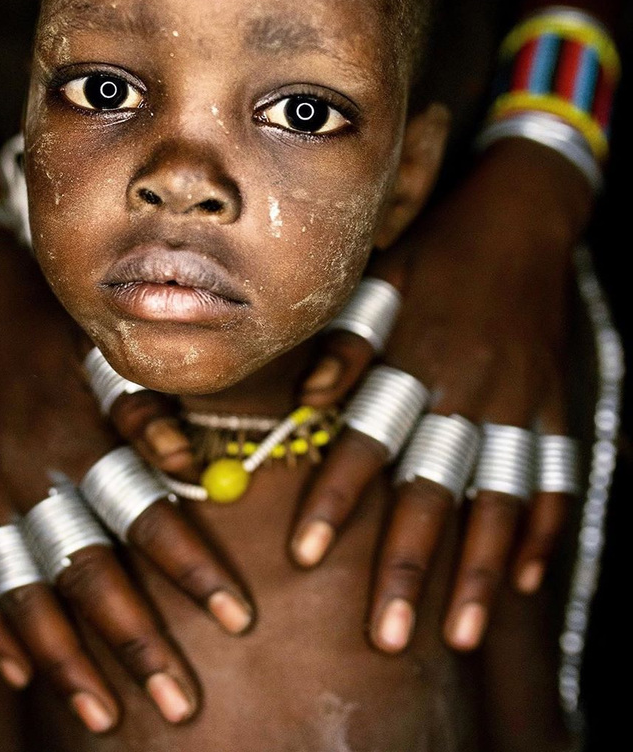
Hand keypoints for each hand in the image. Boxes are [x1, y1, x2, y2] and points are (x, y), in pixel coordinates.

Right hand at [0, 221, 251, 730]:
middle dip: (136, 641)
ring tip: (106, 717)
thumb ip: (145, 408)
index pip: (141, 512)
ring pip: (22, 592)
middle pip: (85, 569)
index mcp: (74, 431)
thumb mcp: (105, 350)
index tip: (239, 618)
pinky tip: (22, 676)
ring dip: (65, 660)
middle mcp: (25, 471)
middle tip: (181, 703)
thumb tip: (187, 461)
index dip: (191, 567)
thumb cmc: (55, 330)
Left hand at [291, 139, 590, 652]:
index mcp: (418, 357)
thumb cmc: (436, 254)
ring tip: (460, 636)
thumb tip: (307, 403)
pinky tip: (525, 579)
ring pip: (500, 498)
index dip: (335, 498)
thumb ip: (346, 343)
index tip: (303, 556)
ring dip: (480, 571)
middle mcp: (470, 389)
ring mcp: (521, 402)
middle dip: (408, 564)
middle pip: (434, 486)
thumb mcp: (381, 279)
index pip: (368, 438)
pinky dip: (542, 530)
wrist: (520, 222)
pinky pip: (556, 476)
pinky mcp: (555, 405)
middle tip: (385, 636)